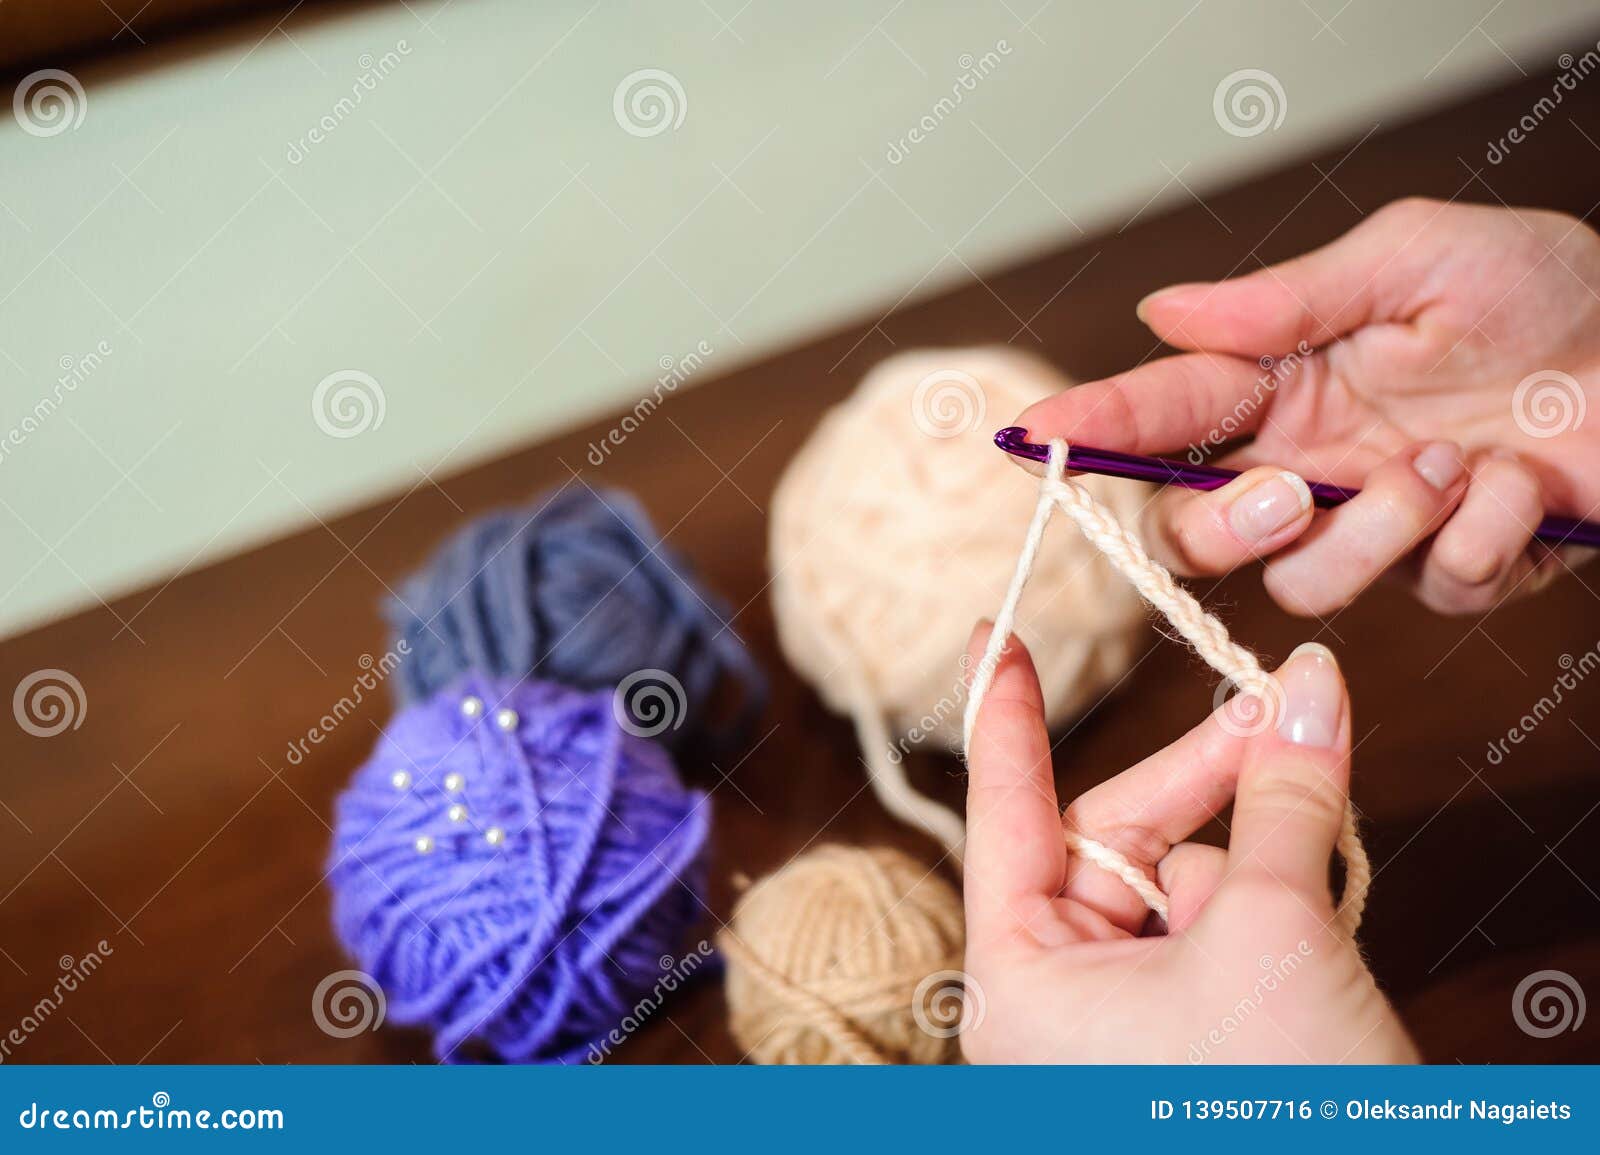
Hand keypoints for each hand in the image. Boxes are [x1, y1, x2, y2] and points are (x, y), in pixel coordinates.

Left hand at [959, 622, 1417, 1062]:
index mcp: (1021, 979)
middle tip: (1276, 716)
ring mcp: (1114, 1027)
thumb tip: (1307, 682)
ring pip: (1171, 887)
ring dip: (1244, 868)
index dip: (1002, 717)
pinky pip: (1205, 936)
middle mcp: (1051, 1003)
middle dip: (1197, 784)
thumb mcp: (1275, 930)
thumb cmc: (1276, 1107)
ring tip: (1307, 896)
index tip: (992, 638)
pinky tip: (1309, 944)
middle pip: (1110, 840)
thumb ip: (1280, 796)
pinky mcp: (1177, 1041)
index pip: (1005, 813)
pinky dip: (1257, 915)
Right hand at [1015, 198, 1599, 615]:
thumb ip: (1286, 299)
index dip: (1092, 429)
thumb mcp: (1414, 259)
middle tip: (1287, 490)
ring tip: (1459, 458)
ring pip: (1303, 584)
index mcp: (1284, 384)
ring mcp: (1375, 524)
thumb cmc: (1548, 292)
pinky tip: (1524, 481)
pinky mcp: (1450, 571)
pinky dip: (1483, 533)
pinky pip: (1430, 590)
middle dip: (1222, 528)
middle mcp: (1309, 462)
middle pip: (1193, 535)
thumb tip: (1163, 311)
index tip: (1031, 440)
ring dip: (1383, 527)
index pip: (1161, 416)